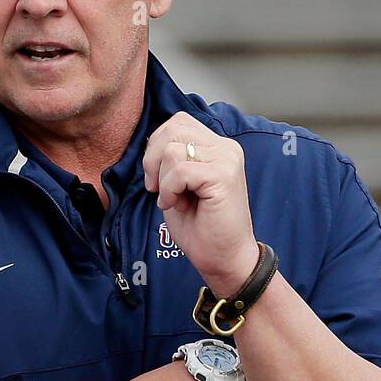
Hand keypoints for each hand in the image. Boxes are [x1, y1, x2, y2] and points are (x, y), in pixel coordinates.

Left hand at [143, 111, 258, 295]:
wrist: (224, 257)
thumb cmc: (201, 227)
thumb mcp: (178, 185)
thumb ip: (171, 160)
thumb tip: (152, 143)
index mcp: (216, 146)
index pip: (177, 122)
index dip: (156, 147)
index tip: (156, 179)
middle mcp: (225, 147)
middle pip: (173, 128)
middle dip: (153, 159)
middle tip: (158, 188)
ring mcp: (227, 159)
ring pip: (173, 150)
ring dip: (163, 180)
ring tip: (175, 199)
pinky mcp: (224, 175)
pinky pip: (180, 171)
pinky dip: (169, 190)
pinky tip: (178, 205)